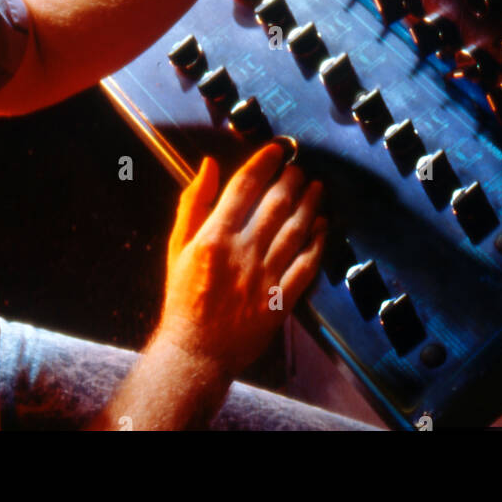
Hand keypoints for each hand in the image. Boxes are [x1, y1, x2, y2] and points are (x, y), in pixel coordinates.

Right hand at [157, 144, 325, 380]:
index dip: (263, 163)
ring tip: (316, 188)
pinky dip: (317, 242)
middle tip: (299, 168)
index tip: (276, 149)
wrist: (196, 352)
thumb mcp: (178, 246)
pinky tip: (323, 226)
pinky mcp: (281, 300)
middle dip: (291, 180)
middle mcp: (242, 254)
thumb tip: (209, 164)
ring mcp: (264, 278)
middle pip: (275, 205)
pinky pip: (306, 266)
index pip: (243, 187)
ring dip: (309, 204)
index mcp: (214, 238)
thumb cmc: (184, 297)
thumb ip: (193, 202)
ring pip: (295, 231)